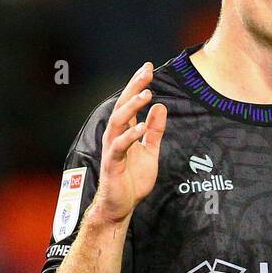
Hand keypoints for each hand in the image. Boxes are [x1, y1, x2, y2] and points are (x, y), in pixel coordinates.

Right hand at [94, 62, 167, 224]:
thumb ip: (155, 131)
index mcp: (124, 131)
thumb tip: (160, 107)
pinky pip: (119, 146)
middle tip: (147, 71)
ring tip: (147, 94)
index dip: (138, 84)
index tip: (148, 67)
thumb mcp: (151, 151)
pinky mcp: (111, 164)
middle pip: (122, 106)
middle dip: (134, 87)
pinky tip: (141, 126)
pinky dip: (130, 135)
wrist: (121, 205)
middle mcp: (115, 136)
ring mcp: (112, 149)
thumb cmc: (133, 179)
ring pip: (118, 122)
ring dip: (132, 107)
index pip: (130, 103)